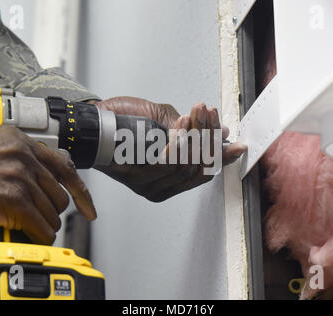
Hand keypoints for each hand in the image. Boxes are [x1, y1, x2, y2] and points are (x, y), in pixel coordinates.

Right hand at [0, 126, 95, 244]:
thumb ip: (18, 159)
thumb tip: (42, 178)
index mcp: (18, 140)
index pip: (63, 165)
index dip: (80, 190)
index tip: (88, 205)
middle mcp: (22, 154)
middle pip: (60, 192)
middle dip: (51, 211)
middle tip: (40, 219)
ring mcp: (18, 176)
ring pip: (52, 211)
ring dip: (43, 224)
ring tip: (28, 227)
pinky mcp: (12, 199)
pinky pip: (41, 225)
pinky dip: (39, 235)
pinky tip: (30, 235)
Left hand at [93, 97, 246, 201]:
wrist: (95, 121)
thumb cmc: (125, 122)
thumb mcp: (165, 122)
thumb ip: (191, 131)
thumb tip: (221, 132)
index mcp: (168, 178)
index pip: (203, 171)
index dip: (221, 157)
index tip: (237, 145)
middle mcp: (160, 186)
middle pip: (199, 167)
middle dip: (209, 137)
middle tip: (209, 112)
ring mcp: (148, 183)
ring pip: (187, 163)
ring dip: (196, 134)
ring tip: (195, 112)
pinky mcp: (138, 175)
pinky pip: (170, 160)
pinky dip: (181, 139)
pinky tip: (183, 122)